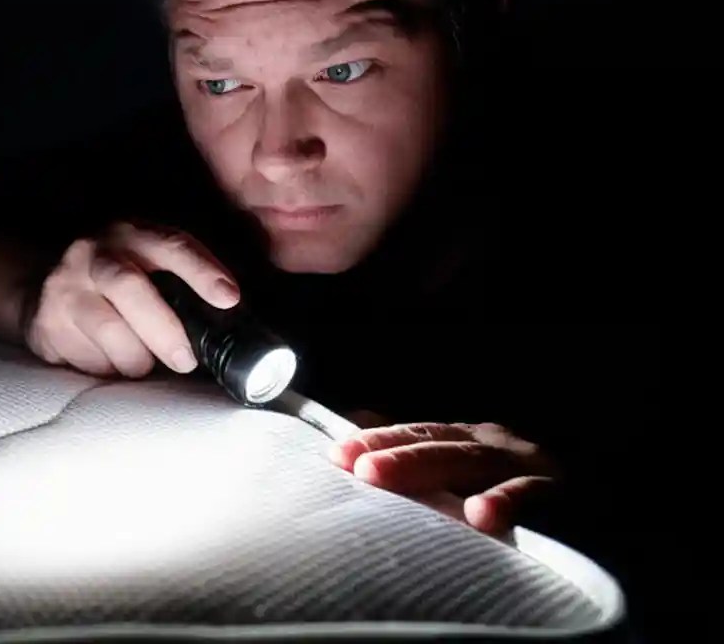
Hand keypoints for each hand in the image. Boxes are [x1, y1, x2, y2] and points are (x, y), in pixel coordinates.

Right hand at [24, 222, 239, 377]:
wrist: (43, 283)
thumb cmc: (116, 277)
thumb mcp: (146, 260)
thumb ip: (182, 278)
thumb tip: (230, 317)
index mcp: (131, 234)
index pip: (171, 246)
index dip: (201, 271)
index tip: (228, 298)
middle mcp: (94, 253)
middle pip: (129, 286)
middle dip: (164, 329)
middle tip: (185, 360)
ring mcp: (64, 287)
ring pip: (107, 330)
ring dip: (134, 357)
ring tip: (142, 362)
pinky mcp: (45, 324)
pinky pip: (84, 357)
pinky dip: (106, 368)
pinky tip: (109, 360)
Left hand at [328, 422, 556, 533]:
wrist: (608, 524)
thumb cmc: (521, 501)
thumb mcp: (467, 480)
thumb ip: (419, 456)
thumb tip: (360, 421)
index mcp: (470, 442)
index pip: (417, 435)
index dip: (378, 440)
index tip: (336, 455)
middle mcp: (496, 447)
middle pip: (438, 445)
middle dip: (392, 453)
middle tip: (354, 467)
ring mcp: (530, 468)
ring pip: (472, 461)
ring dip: (425, 468)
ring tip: (380, 479)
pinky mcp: (563, 497)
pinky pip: (531, 498)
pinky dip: (505, 502)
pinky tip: (479, 516)